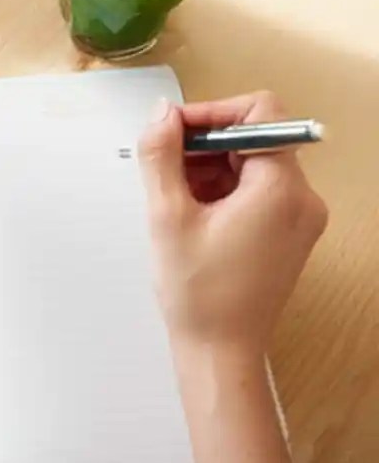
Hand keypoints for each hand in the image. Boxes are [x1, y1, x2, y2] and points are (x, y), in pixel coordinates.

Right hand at [138, 92, 327, 354]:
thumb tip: (161, 115)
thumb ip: (161, 155)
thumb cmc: (200, 296)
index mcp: (281, 190)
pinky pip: (256, 189)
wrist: (219, 350)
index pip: (260, 113)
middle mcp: (301, 199)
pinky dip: (222, 189)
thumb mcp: (167, 215)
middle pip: (254, 137)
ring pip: (252, 163)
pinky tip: (192, 214)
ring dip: (210, 168)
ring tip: (176, 200)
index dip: (212, 112)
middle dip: (205, 144)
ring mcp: (297, 217)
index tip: (176, 130)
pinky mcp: (287, 231)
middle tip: (166, 169)